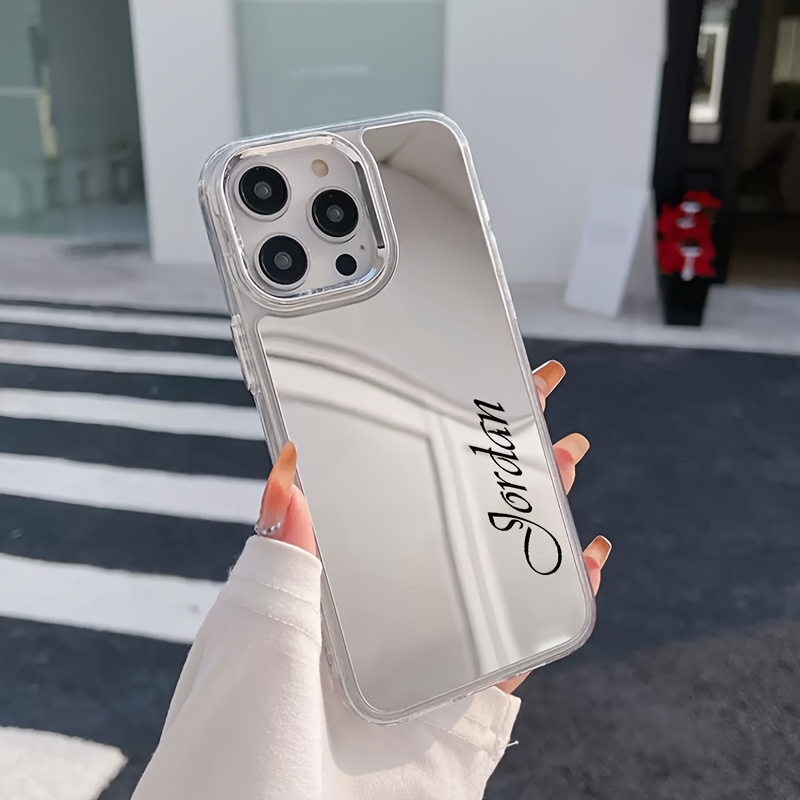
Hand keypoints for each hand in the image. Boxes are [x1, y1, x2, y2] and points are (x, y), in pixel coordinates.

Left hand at [255, 360, 611, 696]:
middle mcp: (382, 608)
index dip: (420, 437)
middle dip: (495, 459)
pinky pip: (523, 640)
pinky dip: (561, 597)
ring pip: (495, 564)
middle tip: (534, 405)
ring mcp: (428, 649)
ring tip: (567, 459)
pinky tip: (586, 558)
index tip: (452, 389)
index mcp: (329, 582)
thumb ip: (282, 561)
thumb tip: (286, 470)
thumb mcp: (257, 636)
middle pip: (451, 516)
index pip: (381, 488)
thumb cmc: (248, 743)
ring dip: (536, 510)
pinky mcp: (466, 697)